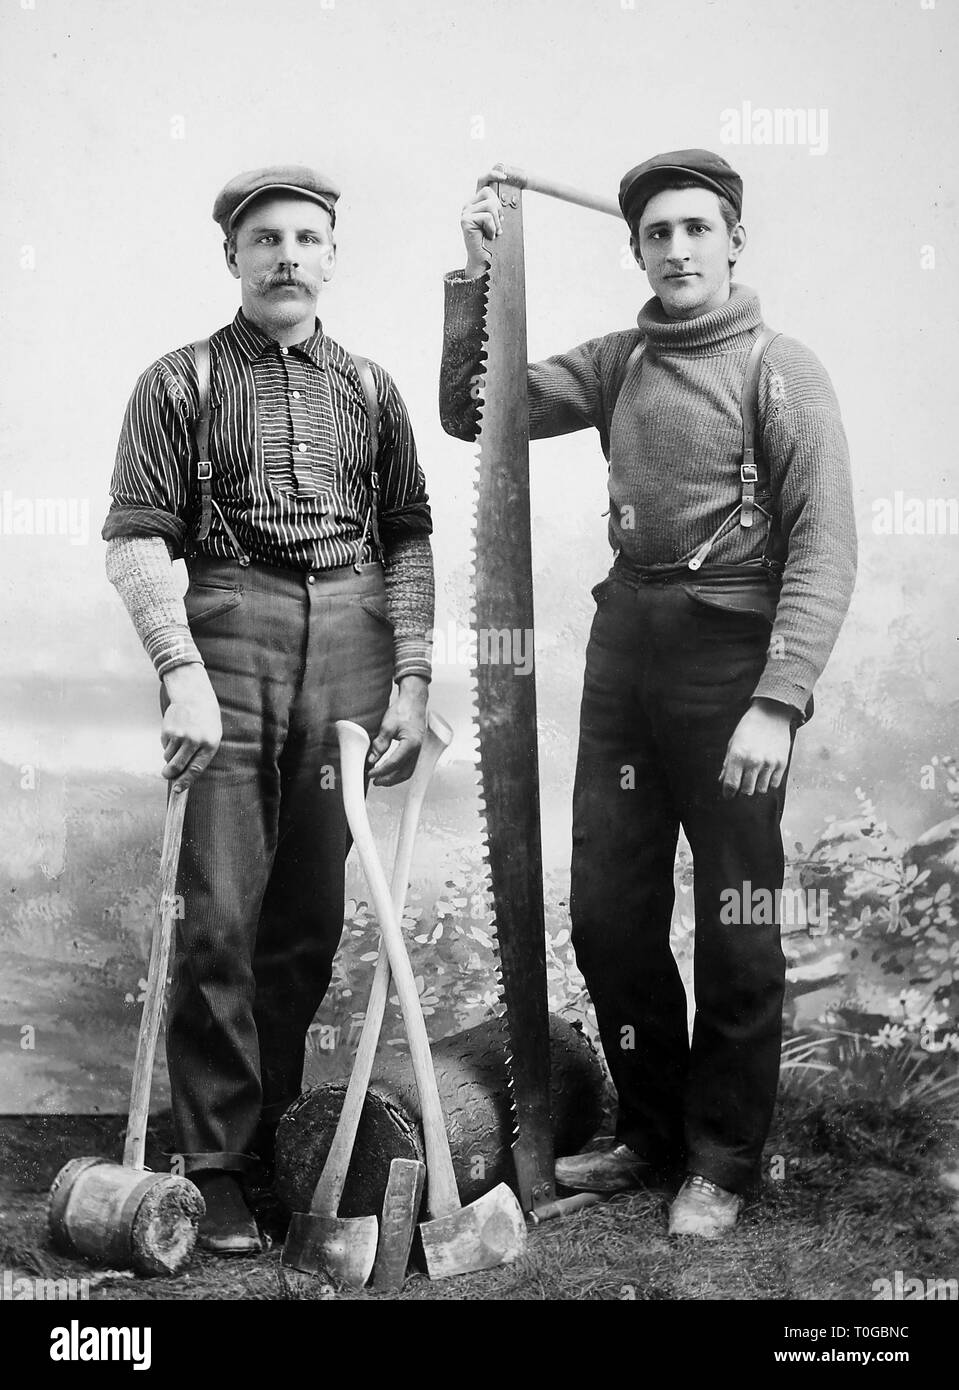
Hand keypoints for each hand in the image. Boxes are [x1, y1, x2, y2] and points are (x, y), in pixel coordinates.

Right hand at [160, 663, 221, 790]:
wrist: (195, 698)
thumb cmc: (205, 723)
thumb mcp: (211, 738)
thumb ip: (200, 757)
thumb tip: (183, 777)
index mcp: (210, 745)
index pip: (195, 769)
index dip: (185, 782)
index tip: (177, 790)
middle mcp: (195, 741)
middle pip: (177, 767)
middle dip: (170, 774)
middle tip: (166, 775)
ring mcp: (180, 735)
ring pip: (168, 757)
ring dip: (169, 757)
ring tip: (178, 744)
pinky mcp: (168, 730)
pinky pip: (164, 746)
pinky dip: (167, 745)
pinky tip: (175, 733)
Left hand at [367, 676, 428, 786]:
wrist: (414, 701)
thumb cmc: (403, 710)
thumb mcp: (388, 726)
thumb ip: (380, 744)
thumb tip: (372, 760)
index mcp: (411, 744)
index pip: (394, 763)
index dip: (381, 771)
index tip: (370, 773)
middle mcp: (418, 750)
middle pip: (403, 772)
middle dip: (388, 779)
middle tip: (375, 782)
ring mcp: (419, 750)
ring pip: (408, 771)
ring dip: (394, 778)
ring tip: (381, 780)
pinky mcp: (417, 749)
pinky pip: (410, 765)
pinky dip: (400, 771)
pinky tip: (391, 771)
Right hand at [461, 174, 505, 277]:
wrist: (483, 261)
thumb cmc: (491, 242)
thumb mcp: (496, 220)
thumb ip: (496, 207)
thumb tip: (505, 191)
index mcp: (475, 203)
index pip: (482, 181)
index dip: (492, 174)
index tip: (504, 176)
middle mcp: (468, 205)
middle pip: (489, 192)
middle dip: (498, 208)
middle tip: (497, 225)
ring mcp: (465, 212)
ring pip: (490, 204)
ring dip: (496, 221)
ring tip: (493, 232)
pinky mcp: (465, 221)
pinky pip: (487, 217)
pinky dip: (492, 228)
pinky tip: (489, 236)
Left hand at [719, 699, 793, 799]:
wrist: (772, 713)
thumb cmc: (749, 727)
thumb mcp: (733, 743)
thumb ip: (727, 764)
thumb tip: (723, 781)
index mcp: (738, 756)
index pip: (731, 785)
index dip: (728, 793)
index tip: (728, 794)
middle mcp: (754, 761)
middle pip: (746, 791)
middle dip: (742, 790)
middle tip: (742, 783)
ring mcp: (769, 763)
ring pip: (761, 790)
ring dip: (756, 786)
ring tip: (755, 776)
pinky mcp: (782, 763)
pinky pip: (774, 784)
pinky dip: (768, 782)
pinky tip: (765, 773)